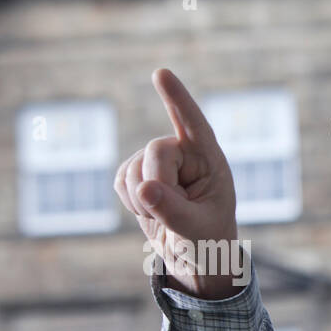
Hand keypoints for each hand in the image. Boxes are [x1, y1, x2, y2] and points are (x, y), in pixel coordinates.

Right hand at [114, 68, 240, 298]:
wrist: (195, 256)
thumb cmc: (208, 241)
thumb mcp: (197, 230)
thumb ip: (173, 210)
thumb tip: (144, 187)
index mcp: (211, 162)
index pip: (195, 125)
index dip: (178, 99)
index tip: (161, 73)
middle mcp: (186, 155)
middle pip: (156, 150)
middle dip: (158, 184)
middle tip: (175, 212)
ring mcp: (159, 162)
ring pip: (133, 168)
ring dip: (143, 199)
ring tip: (167, 215)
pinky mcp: (137, 173)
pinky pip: (120, 181)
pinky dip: (131, 202)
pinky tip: (150, 211)